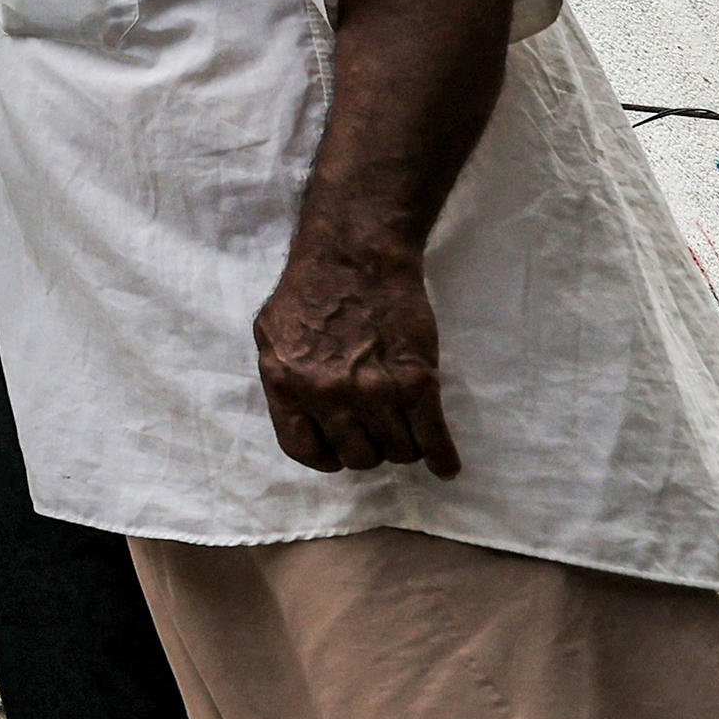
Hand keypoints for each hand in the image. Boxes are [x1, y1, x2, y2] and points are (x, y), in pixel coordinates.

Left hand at [253, 239, 460, 475]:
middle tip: (378, 428)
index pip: (304, 450)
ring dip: (404, 445)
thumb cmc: (311, 289)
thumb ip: (284, 378)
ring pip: (397, 450)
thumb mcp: (272, 335)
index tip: (340, 450)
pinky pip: (432, 439)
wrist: (357, 254)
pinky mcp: (417, 382)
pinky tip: (446, 465)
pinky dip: (443, 458)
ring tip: (406, 427)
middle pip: (358, 455)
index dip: (326, 455)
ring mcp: (374, 392)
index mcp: (287, 386)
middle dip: (369, 447)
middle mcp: (328, 396)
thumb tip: (299, 414)